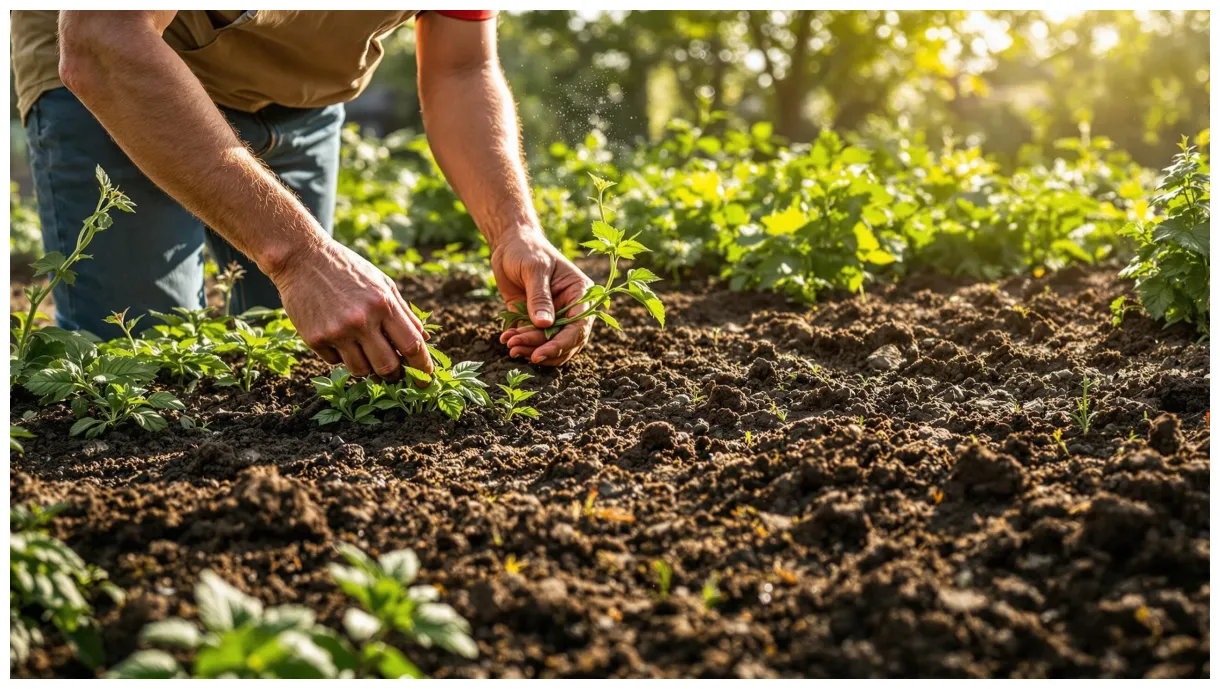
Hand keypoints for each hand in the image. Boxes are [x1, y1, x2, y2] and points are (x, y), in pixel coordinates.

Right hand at [269, 238, 431, 380]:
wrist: (301, 258)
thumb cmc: (347, 269)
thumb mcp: (382, 283)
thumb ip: (404, 313)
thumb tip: (425, 340)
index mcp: (383, 304)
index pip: (412, 346)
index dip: (423, 367)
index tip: (426, 379)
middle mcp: (362, 320)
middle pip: (388, 367)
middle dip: (395, 375)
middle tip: (394, 372)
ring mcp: (337, 331)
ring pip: (361, 371)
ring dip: (368, 368)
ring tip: (364, 350)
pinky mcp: (315, 339)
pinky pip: (335, 362)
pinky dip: (341, 356)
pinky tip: (338, 336)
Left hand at [491, 229, 593, 365]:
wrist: (509, 245)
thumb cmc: (527, 250)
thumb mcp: (534, 269)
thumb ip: (540, 297)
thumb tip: (545, 325)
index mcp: (580, 293)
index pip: (579, 326)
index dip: (561, 343)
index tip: (540, 352)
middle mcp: (571, 308)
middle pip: (565, 341)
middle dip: (542, 348)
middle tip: (516, 348)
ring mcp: (554, 316)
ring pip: (549, 344)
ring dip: (529, 348)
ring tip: (510, 343)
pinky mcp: (534, 320)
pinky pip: (532, 339)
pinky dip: (520, 342)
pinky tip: (506, 338)